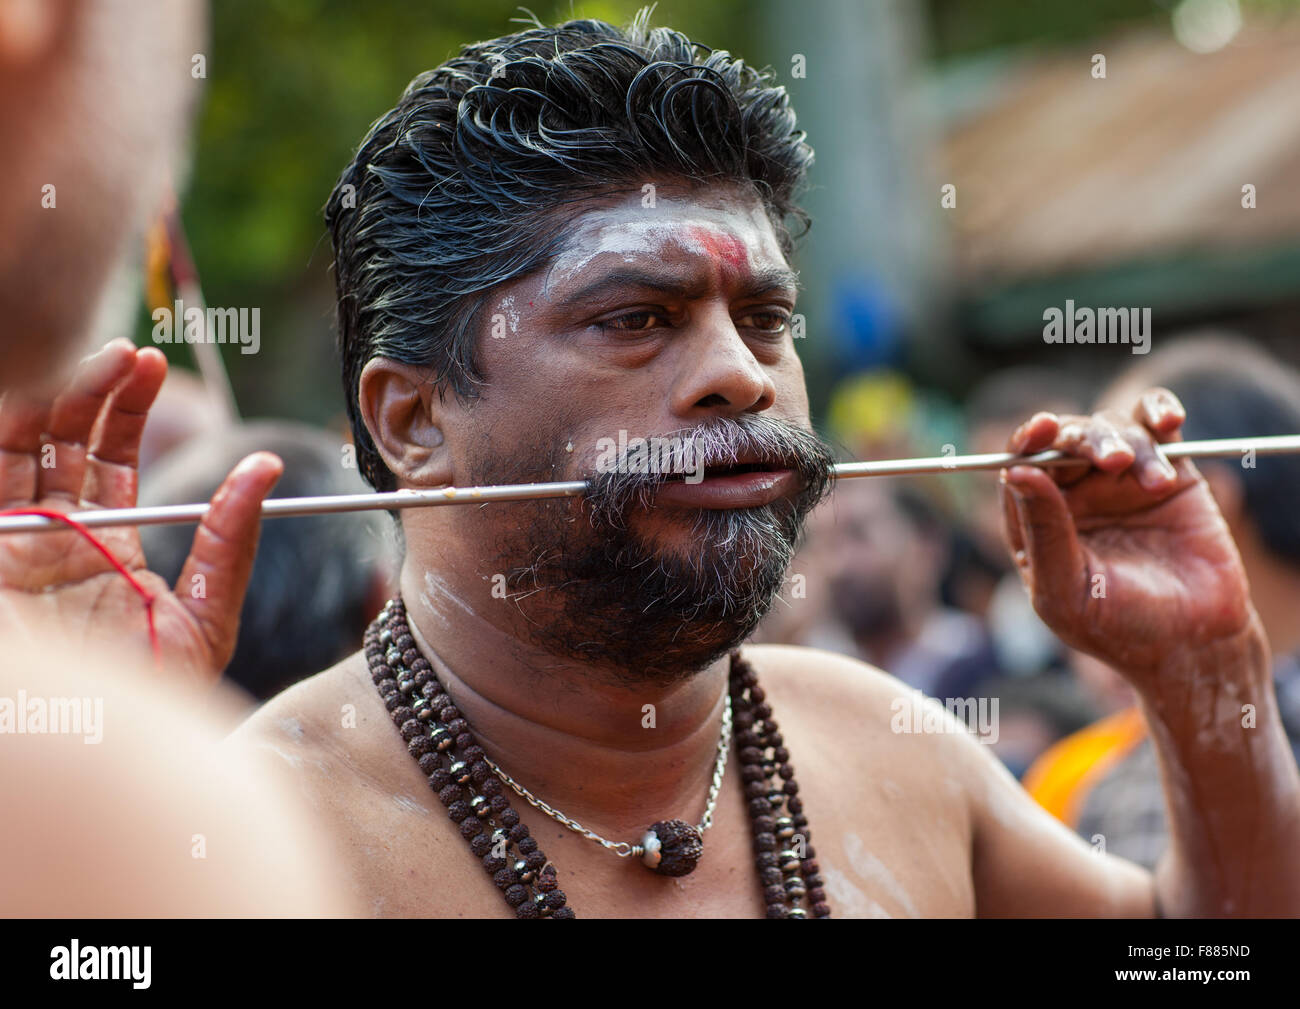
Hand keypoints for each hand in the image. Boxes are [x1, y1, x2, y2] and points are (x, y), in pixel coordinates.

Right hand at [0, 339, 281, 684]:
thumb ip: (231, 544)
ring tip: (102, 359)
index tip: (153, 364)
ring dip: (52, 396)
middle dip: (93, 390)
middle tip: (131, 353)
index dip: (125, 406)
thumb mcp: (207, 618)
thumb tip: (267, 467)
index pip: (108, 457)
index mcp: (104, 548)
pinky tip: (33, 395)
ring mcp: (11, 545)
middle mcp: (51, 540)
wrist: (99, 751)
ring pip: (18, 447)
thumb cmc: (151, 701)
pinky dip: (7, 427)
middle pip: (61, 440)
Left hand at [999, 387, 1256, 679]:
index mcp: (1036, 521)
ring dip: (1129, 442)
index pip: (1021, 468)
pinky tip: (1168, 419)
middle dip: (1084, 440)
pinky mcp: (1168, 473)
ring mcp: (1118, 482)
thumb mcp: (1067, 590)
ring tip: (1153, 483)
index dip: (1028, 444)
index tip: (1043, 428)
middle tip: (1113, 461)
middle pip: (1064, 440)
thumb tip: (1015, 472)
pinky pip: (1155, 426)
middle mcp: (1073, 495)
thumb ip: (1043, 532)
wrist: (1194, 644)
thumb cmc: (1119, 628)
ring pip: (1110, 430)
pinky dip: (1158, 410)